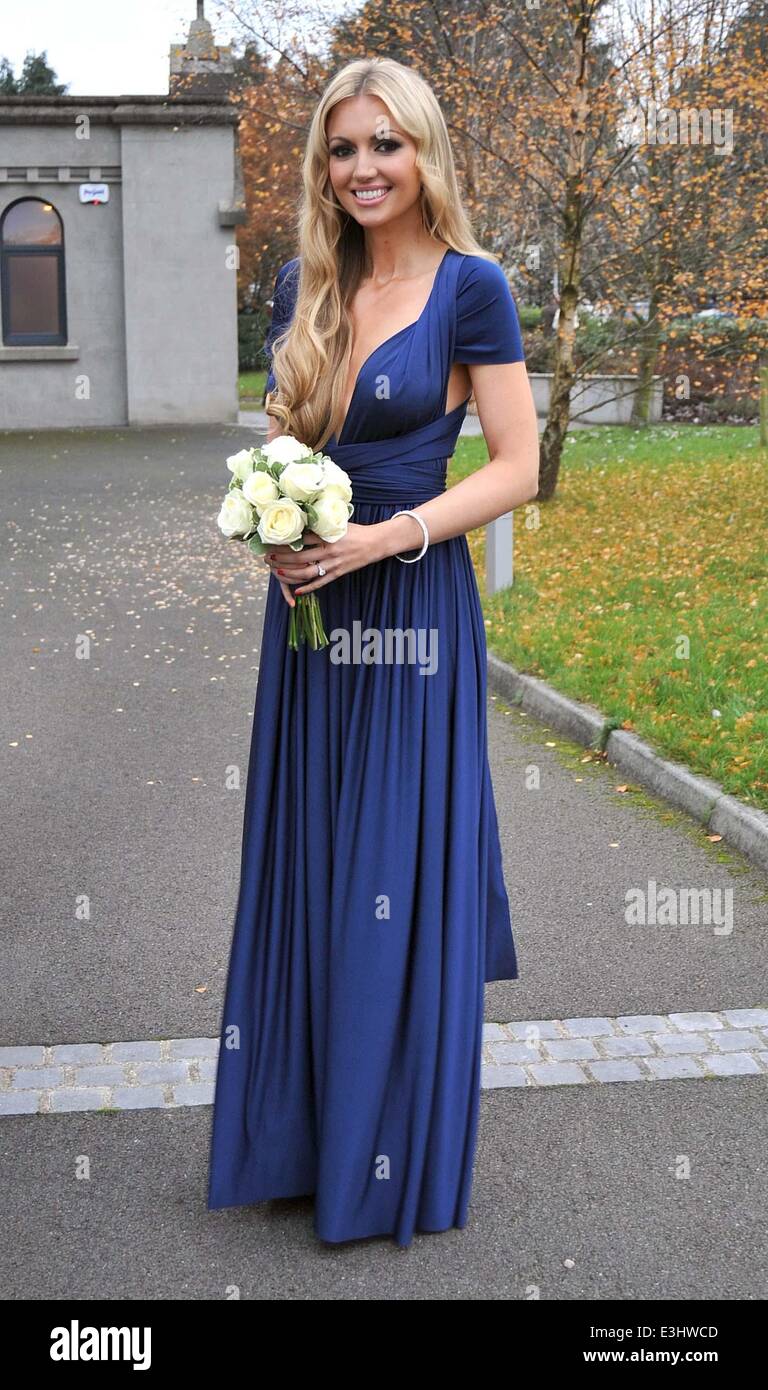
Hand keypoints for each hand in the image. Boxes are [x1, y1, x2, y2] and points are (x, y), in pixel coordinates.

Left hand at [263, 524, 388, 600]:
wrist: (375, 542)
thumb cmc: (356, 531)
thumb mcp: (338, 524)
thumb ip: (321, 526)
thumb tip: (302, 522)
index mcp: (327, 536)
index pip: (301, 540)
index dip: (285, 542)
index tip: (271, 542)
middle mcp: (329, 550)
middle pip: (300, 557)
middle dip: (282, 558)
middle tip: (268, 558)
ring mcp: (334, 563)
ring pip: (308, 571)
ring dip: (291, 573)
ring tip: (278, 572)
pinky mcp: (339, 573)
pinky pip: (321, 582)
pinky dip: (309, 588)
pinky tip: (297, 591)